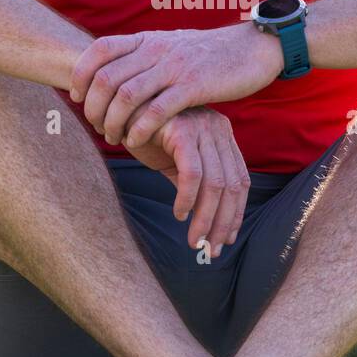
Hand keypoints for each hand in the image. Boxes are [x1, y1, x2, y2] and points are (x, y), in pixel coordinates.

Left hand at [69, 24, 283, 147]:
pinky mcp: (193, 86)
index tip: (76, 96)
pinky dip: (139, 129)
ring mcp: (174, 67)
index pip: (100, 49)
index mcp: (148, 39)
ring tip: (113, 138)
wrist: (252, 48)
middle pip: (106, 78)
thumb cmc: (210, 54)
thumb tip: (114, 72)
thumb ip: (144, 56)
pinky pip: (156, 110)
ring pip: (125, 96)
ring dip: (112, 122)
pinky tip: (136, 141)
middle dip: (92, 107)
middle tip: (95, 126)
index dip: (80, 73)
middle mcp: (156, 50)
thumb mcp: (171, 46)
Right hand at [123, 107, 250, 254]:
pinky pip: (192, 174)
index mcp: (222, 135)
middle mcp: (218, 129)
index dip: (235, 213)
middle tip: (210, 250)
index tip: (226, 238)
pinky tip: (178, 214)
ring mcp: (202, 127)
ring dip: (204, 218)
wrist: (116, 106)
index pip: (240, 181)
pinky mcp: (183, 131)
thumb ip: (193, 184)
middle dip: (222, 223)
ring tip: (193, 240)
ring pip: (214, 184)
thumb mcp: (175, 160)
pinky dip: (187, 199)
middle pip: (232, 186)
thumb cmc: (144, 133)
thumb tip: (205, 220)